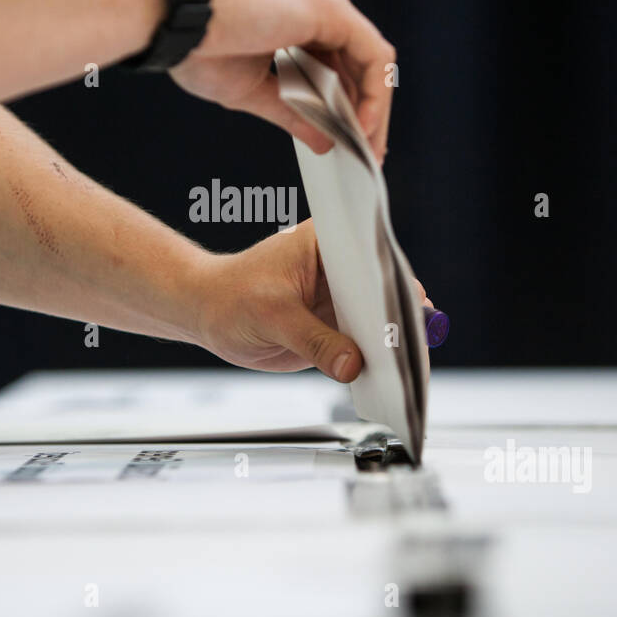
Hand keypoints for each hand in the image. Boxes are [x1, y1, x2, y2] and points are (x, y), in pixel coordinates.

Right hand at [170, 0, 395, 162]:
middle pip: (358, 61)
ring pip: (370, 59)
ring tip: (365, 149)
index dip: (349, 102)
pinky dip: (373, 93)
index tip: (350, 141)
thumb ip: (293, 113)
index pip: (338, 60)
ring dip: (373, 107)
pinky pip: (372, 55)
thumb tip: (325, 142)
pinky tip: (361, 126)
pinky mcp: (329, 7)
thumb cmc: (198, 46)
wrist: (172, 18)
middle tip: (366, 154)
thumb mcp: (253, 90)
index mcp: (298, 11)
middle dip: (365, 111)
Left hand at [193, 220, 428, 381]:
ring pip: (380, 319)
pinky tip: (384, 374)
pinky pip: (365, 343)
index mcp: (327, 242)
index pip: (373, 259)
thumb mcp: (272, 315)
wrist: (208, 312)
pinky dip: (375, 358)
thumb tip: (352, 363)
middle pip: (385, 290)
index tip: (406, 309)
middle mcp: (341, 267)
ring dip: (390, 342)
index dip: (393, 283)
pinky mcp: (338, 325)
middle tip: (408, 344)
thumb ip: (314, 340)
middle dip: (398, 317)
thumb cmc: (231, 296)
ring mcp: (342, 297)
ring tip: (402, 365)